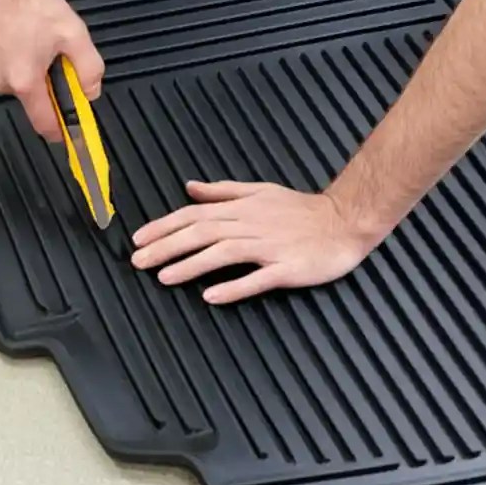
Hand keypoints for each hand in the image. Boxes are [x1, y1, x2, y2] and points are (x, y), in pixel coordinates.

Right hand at [0, 0, 103, 141]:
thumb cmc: (29, 0)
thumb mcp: (74, 33)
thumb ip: (89, 69)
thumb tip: (91, 91)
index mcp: (25, 82)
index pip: (44, 124)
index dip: (60, 131)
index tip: (69, 132)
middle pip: (29, 97)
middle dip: (42, 83)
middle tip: (49, 53)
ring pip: (11, 80)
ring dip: (22, 67)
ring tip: (26, 36)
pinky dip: (6, 55)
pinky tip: (10, 33)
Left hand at [130, 180, 380, 303]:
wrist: (347, 221)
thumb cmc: (302, 209)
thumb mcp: (260, 191)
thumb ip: (223, 191)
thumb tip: (189, 187)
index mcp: (242, 208)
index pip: (194, 214)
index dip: (164, 226)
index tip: (138, 239)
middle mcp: (251, 224)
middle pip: (202, 233)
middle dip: (167, 246)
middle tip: (139, 261)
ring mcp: (270, 247)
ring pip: (224, 253)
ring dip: (192, 265)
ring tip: (164, 277)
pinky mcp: (288, 268)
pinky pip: (258, 279)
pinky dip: (234, 287)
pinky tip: (212, 296)